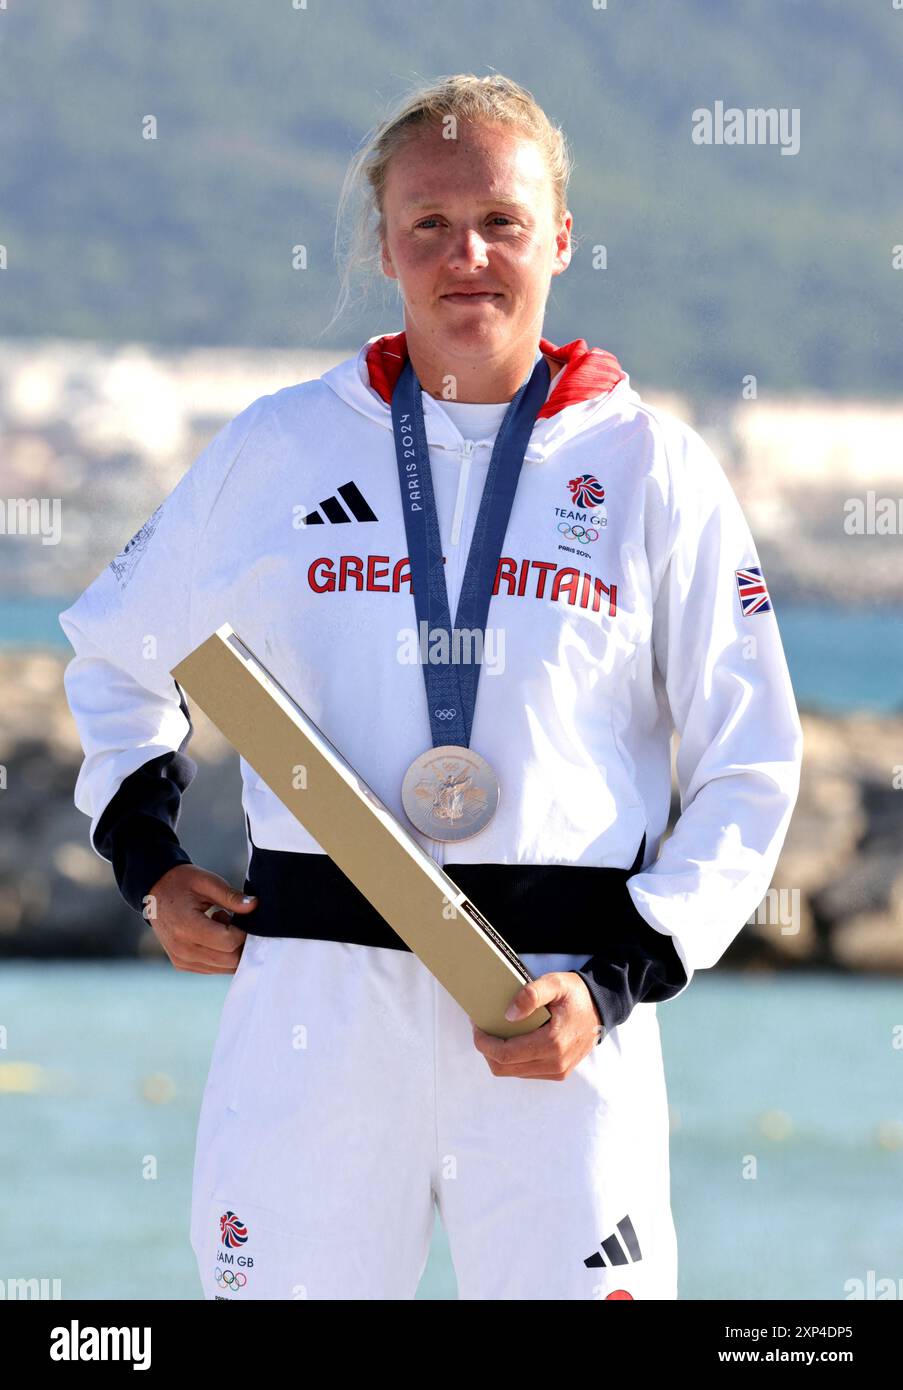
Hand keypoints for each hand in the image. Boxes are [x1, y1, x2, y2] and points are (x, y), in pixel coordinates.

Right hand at [142, 863, 257, 973]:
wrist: (155, 890)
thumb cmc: (181, 882)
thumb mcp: (207, 882)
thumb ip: (231, 896)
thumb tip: (254, 906)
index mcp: (186, 927)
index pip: (228, 942)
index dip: (242, 931)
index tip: (241, 917)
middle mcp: (182, 949)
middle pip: (229, 960)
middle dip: (240, 943)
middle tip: (231, 919)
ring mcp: (181, 960)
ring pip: (223, 968)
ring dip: (231, 950)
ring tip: (219, 925)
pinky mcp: (182, 964)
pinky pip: (213, 968)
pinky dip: (221, 955)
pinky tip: (212, 934)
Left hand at [471, 971, 603, 1079]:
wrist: (602, 1008)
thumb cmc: (576, 994)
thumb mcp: (555, 983)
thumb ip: (531, 995)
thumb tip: (508, 1014)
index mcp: (553, 1043)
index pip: (506, 1054)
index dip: (484, 1043)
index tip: (477, 1026)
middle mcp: (555, 1063)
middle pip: (504, 1068)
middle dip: (487, 1049)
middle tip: (482, 1027)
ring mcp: (557, 1070)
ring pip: (512, 1072)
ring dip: (498, 1055)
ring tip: (495, 1031)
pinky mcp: (558, 1072)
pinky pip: (525, 1071)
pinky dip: (513, 1058)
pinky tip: (512, 1039)